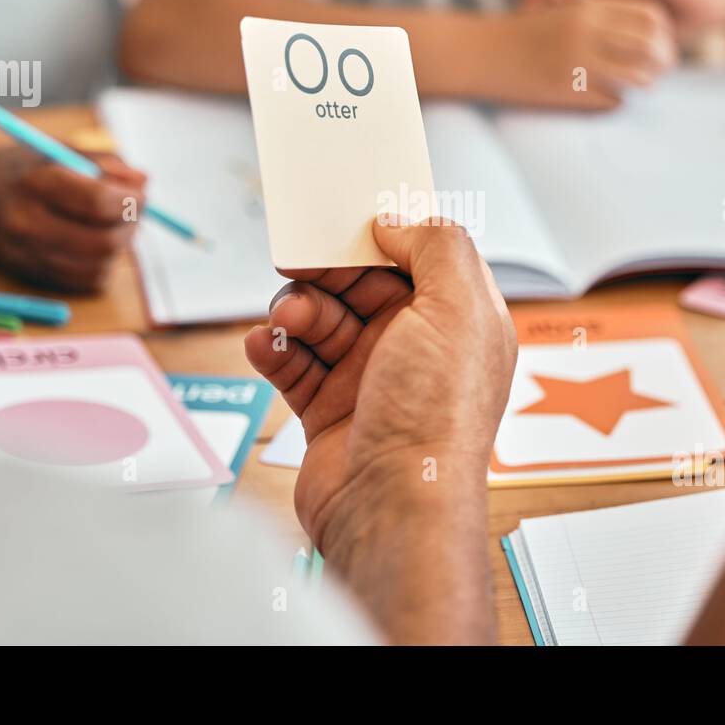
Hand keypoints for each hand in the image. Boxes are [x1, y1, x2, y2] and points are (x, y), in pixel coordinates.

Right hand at [0, 146, 146, 291]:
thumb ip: (104, 163)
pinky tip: (95, 242)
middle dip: (131, 226)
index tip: (141, 193)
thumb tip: (144, 183)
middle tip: (135, 211)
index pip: (99, 203)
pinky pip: (86, 281)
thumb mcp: (57, 149)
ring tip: (114, 224)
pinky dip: (103, 264)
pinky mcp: (31, 275)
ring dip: (120, 246)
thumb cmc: (18, 167)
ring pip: (99, 266)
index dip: (131, 200)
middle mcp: (27, 225)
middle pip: (103, 242)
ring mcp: (27, 255)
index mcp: (34, 185)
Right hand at [244, 218, 516, 552]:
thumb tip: (397, 223)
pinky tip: (264, 346)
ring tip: (287, 320)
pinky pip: (292, 364)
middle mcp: (417, 349)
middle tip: (297, 259)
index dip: (385, 235)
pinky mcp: (327, 411)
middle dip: (328, 270)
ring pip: (321, 319)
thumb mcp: (459, 307)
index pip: (421, 259)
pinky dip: (273, 350)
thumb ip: (436, 246)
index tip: (347, 217)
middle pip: (363, 284)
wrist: (391, 507)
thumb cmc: (436, 417)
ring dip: (296, 310)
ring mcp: (370, 380)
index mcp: (459, 322)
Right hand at [494, 0, 678, 107]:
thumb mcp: (562, 10)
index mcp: (588, 8)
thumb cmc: (525, 32)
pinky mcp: (568, 91)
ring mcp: (578, 63)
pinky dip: (618, 101)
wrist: (483, 53)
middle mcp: (588, 33)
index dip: (664, 29)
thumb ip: (598, 12)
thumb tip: (640, 26)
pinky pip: (612, 100)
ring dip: (646, 82)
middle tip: (663, 67)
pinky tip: (611, 97)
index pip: (649, 13)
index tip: (662, 39)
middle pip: (651, 45)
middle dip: (664, 59)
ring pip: (638, 76)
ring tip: (641, 84)